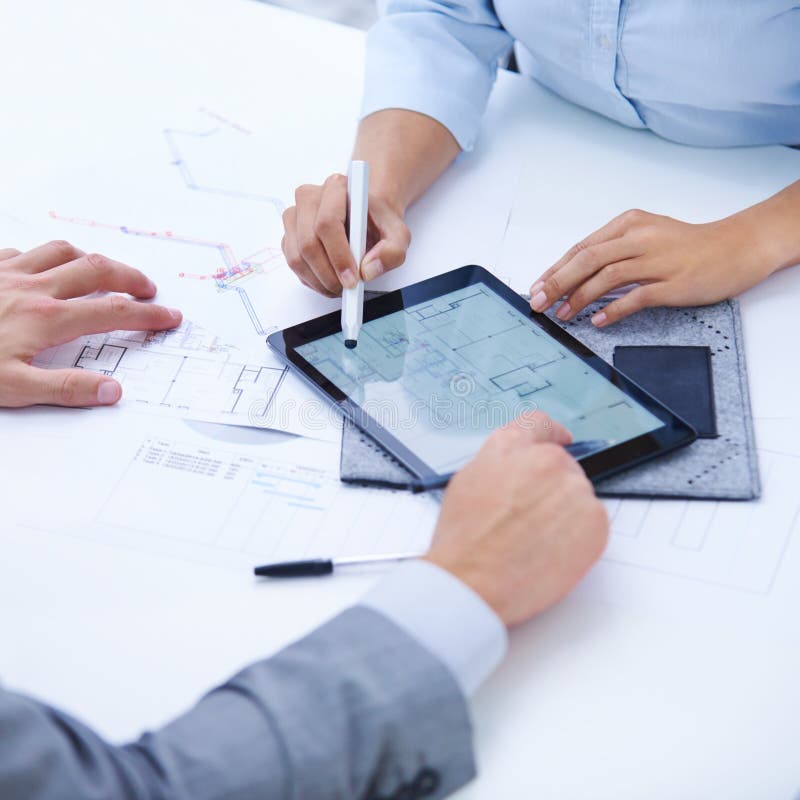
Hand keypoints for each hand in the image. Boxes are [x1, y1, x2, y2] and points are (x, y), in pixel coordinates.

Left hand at [0, 241, 181, 407]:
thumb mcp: (11, 388)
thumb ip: (64, 388)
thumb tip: (110, 391)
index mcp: (45, 318)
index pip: (112, 313)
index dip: (147, 315)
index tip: (168, 317)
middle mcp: (32, 288)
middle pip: (95, 270)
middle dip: (129, 277)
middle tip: (147, 289)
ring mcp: (8, 273)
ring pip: (61, 251)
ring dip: (90, 260)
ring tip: (104, 270)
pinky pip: (22, 251)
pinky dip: (42, 258)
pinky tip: (44, 269)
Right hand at [282, 173, 410, 296]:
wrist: (366, 221)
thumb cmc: (378, 224)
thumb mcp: (398, 236)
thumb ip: (392, 252)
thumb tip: (368, 270)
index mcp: (337, 187)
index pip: (328, 223)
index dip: (338, 255)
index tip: (353, 278)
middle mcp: (310, 197)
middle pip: (309, 243)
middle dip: (328, 274)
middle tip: (347, 289)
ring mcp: (295, 217)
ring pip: (297, 257)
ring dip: (319, 281)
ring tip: (340, 287)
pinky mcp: (289, 236)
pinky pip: (293, 264)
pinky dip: (311, 280)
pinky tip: (329, 281)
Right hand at [426, 411, 608, 626]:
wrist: (472, 582)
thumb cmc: (463, 542)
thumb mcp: (467, 482)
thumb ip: (499, 464)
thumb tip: (516, 468)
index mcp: (511, 446)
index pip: (540, 424)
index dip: (552, 433)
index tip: (562, 439)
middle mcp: (546, 460)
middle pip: (562, 466)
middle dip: (552, 490)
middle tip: (531, 521)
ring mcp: (574, 489)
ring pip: (578, 497)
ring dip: (565, 516)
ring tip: (534, 543)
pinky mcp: (594, 521)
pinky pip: (592, 525)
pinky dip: (578, 540)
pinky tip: (549, 554)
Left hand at [529, 208, 776, 326]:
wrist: (736, 247)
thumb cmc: (688, 245)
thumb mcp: (646, 236)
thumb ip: (613, 251)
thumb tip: (575, 276)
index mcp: (628, 224)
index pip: (582, 248)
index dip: (555, 269)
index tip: (536, 288)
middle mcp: (640, 238)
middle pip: (587, 259)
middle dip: (557, 283)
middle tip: (538, 303)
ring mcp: (657, 260)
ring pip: (606, 276)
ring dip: (579, 297)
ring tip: (563, 314)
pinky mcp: (673, 282)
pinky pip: (636, 297)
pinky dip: (614, 309)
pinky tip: (598, 320)